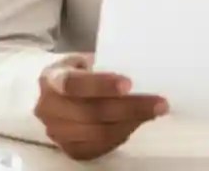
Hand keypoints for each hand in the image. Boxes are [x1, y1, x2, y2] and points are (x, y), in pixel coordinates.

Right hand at [34, 54, 167, 159]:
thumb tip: (144, 67)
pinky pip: (100, 147)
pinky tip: (139, 122)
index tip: (129, 84)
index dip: (101, 85)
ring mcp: (56, 132)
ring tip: (156, 111)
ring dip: (131, 122)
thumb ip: (108, 63)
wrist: (65, 91)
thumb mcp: (90, 59)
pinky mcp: (69, 149)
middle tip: (159, 102)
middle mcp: (48, 107)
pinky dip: (123, 134)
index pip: (74, 83)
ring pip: (98, 133)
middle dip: (129, 108)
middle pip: (90, 112)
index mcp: (52, 77)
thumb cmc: (84, 70)